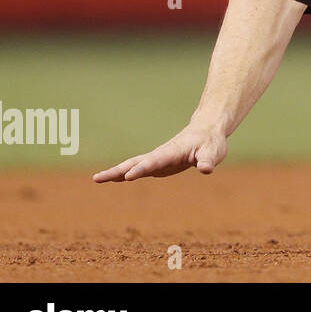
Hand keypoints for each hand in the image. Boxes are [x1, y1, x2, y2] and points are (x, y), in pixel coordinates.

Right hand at [92, 123, 227, 182]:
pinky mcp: (158, 164)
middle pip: (136, 163)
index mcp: (173, 152)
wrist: (206, 132)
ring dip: (116, 172)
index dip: (142, 169)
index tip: (127, 177)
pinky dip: (125, 174)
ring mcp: (157, 159)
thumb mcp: (213, 152)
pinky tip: (115, 179)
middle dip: (117, 171)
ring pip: (133, 165)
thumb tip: (206, 169)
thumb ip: (208, 160)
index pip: (155, 162)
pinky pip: (139, 169)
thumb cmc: (211, 142)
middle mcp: (161, 155)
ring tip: (97, 179)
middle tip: (97, 178)